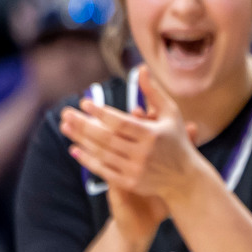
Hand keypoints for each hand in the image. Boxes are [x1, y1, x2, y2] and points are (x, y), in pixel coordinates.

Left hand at [60, 68, 196, 232]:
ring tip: (66, 127)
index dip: (100, 112)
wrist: (186, 178)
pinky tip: (75, 149)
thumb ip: (153, 92)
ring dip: (81, 140)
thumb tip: (140, 68)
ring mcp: (135, 170)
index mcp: (152, 135)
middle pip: (106, 138)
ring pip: (102, 153)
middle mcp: (142, 153)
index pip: (120, 122)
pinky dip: (87, 160)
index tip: (84, 102)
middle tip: (66, 114)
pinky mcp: (130, 183)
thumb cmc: (177, 141)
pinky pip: (103, 170)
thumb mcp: (170, 114)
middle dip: (84, 125)